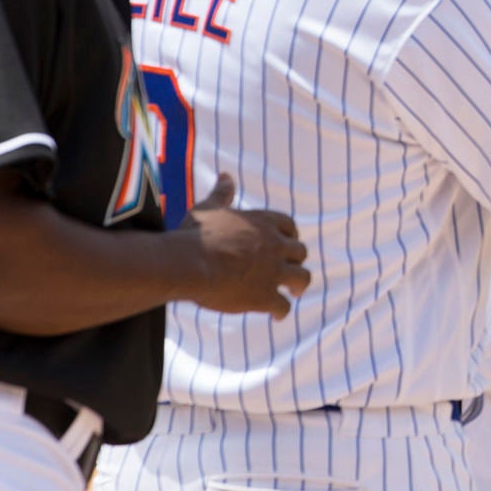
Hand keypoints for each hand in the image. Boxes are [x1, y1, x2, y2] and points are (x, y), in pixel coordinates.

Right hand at [183, 175, 306, 319]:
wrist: (188, 264)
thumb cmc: (194, 235)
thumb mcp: (209, 209)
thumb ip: (222, 194)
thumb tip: (226, 175)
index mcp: (263, 223)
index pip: (289, 225)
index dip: (289, 234)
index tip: (285, 242)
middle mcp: (274, 246)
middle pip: (300, 251)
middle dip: (296, 260)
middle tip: (291, 268)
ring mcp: (273, 272)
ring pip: (301, 278)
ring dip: (299, 285)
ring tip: (294, 292)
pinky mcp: (265, 296)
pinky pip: (283, 305)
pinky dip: (281, 310)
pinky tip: (276, 315)